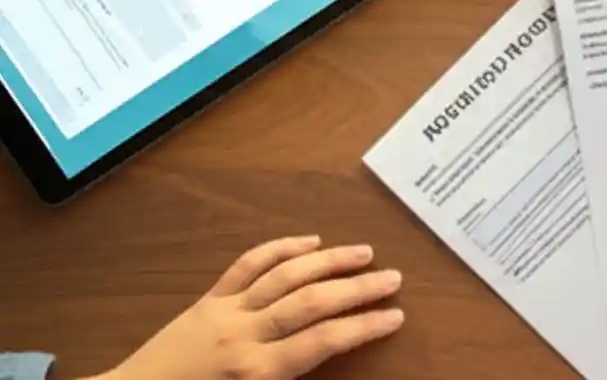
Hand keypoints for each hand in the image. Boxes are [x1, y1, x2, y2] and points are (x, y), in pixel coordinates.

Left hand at [90, 236, 403, 379]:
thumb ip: (288, 379)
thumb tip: (329, 353)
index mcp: (258, 372)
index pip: (325, 341)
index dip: (365, 327)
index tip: (396, 316)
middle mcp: (246, 335)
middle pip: (313, 302)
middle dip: (358, 289)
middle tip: (394, 278)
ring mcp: (226, 311)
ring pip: (286, 275)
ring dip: (329, 261)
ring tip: (364, 253)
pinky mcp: (208, 298)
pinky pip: (250, 264)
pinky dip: (282, 248)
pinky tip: (310, 241)